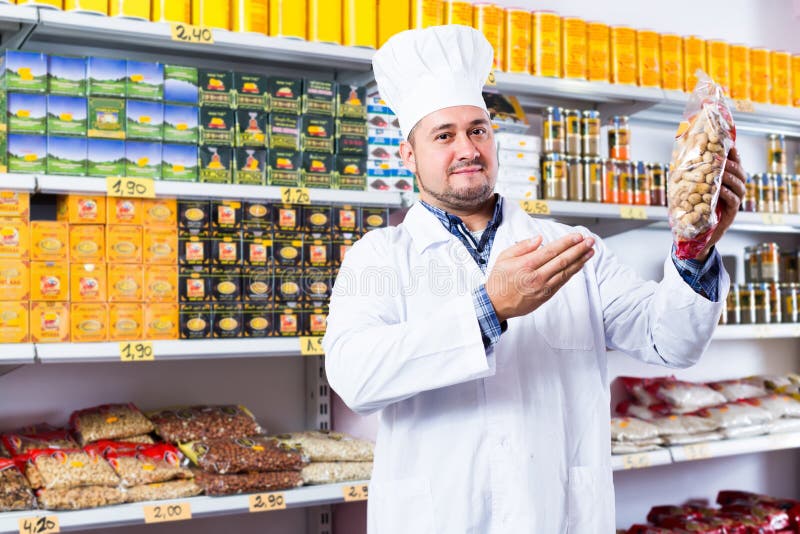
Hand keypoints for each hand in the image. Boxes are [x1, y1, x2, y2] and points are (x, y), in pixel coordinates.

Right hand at [485, 233, 595, 322]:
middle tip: (590, 241)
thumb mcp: (504, 258)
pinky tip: (579, 265)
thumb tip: (539, 239)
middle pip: (562, 260)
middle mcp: (536, 276)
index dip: (567, 243)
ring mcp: (542, 288)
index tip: (577, 236)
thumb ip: (522, 247)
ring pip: (565, 272)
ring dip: (580, 261)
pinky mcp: (545, 296)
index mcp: (525, 265)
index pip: (551, 250)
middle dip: (578, 249)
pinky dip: (572, 273)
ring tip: (590, 251)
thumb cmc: (499, 280)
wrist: (495, 304)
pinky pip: (562, 282)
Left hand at [695, 147, 745, 261]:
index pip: (734, 166)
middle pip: (740, 173)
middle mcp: (733, 190)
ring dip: (731, 177)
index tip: (730, 145)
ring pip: (739, 186)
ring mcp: (734, 202)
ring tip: (722, 171)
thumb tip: (677, 157)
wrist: (693, 234)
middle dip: (732, 164)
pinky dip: (727, 194)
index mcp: (726, 182)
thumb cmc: (691, 209)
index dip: (734, 155)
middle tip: (722, 159)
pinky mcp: (731, 214)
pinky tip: (721, 189)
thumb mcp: (689, 189)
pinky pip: (733, 201)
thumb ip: (689, 175)